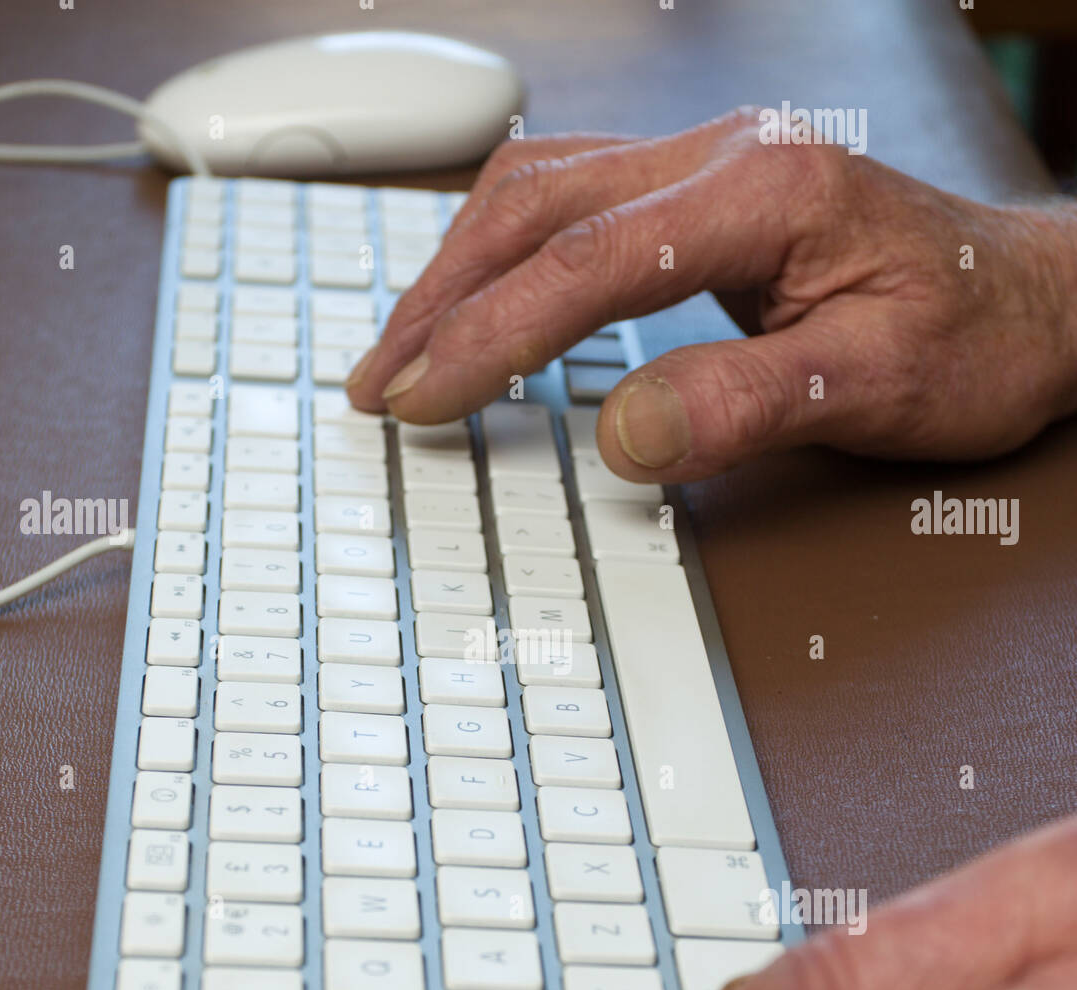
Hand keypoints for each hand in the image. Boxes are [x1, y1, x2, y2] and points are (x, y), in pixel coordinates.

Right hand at [346, 110, 1076, 479]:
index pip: (586, 264)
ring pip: (542, 189)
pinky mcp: (703, 191)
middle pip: (538, 207)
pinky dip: (504, 251)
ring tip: (402, 344)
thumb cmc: (977, 338)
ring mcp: (710, 163)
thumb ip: (748, 405)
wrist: (1037, 300)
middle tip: (377, 379)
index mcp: (767, 190)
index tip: (421, 398)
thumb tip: (621, 436)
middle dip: (442, 299)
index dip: (489, 336)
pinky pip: (573, 198)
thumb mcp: (880, 386)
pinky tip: (477, 291)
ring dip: (457, 266)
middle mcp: (726, 154)